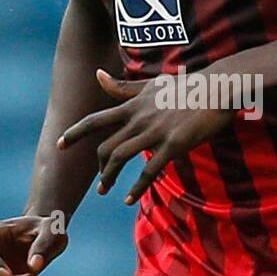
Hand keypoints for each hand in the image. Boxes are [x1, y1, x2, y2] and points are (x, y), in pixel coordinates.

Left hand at [58, 69, 233, 205]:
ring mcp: (155, 132)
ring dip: (109, 178)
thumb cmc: (187, 87)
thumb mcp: (151, 85)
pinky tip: (128, 200)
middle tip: (100, 182)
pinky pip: (149, 171)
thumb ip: (123, 86)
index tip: (59, 144)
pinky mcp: (172, 145)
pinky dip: (136, 188)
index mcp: (133, 105)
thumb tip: (97, 75)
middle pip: (106, 147)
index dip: (75, 133)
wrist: (217, 89)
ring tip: (105, 190)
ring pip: (121, 158)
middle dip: (99, 167)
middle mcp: (139, 119)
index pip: (95, 120)